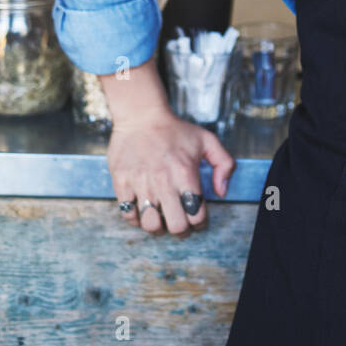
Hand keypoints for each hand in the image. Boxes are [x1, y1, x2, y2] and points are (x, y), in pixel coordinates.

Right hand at [107, 105, 235, 237]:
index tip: (197, 218)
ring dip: (158, 227)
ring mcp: (141, 184)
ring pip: (151, 225)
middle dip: (182, 230)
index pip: (197, 216)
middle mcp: (164, 182)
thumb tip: (221, 192)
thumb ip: (224, 164)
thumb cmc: (175, 129)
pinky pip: (128, 214)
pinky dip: (136, 218)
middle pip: (176, 227)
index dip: (200, 223)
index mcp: (185, 173)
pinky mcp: (121, 183)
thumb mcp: (208, 140)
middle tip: (180, 222)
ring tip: (161, 217)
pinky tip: (143, 208)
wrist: (141, 115)